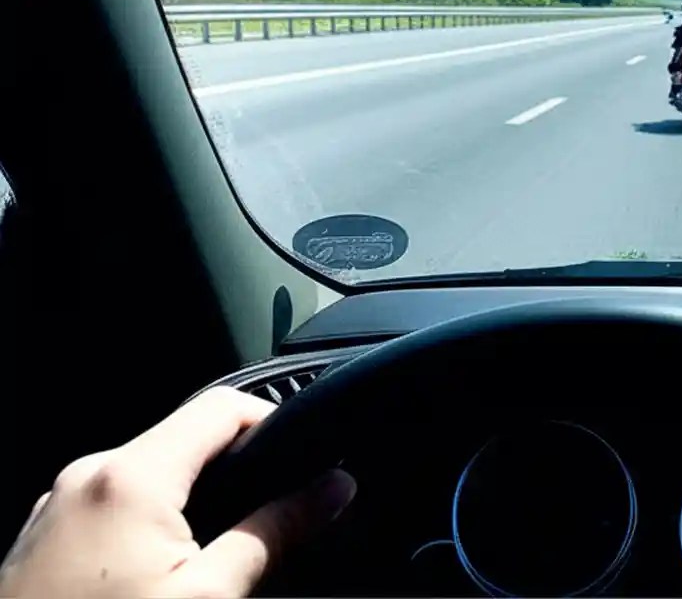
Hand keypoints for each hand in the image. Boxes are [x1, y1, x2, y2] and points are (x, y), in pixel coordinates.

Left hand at [0, 387, 355, 597]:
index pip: (221, 408)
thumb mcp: (210, 598)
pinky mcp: (43, 538)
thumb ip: (275, 534)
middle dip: (235, 473)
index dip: (274, 422)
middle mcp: (85, 477)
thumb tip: (333, 489)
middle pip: (184, 441)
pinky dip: (151, 524)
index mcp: (129, 478)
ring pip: (148, 475)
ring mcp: (57, 507)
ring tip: (214, 560)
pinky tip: (161, 578)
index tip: (306, 461)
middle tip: (271, 523)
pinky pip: (112, 506)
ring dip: (193, 502)